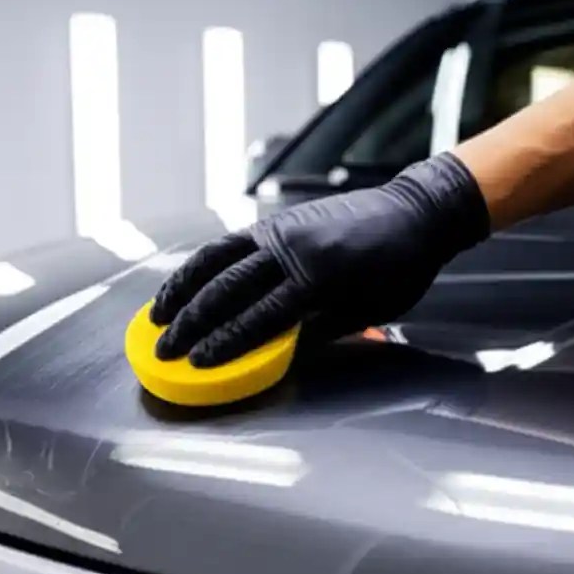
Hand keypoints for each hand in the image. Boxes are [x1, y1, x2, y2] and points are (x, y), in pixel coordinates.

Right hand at [151, 152, 489, 366]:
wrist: (416, 212)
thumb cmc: (401, 269)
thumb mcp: (368, 311)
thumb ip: (317, 330)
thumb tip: (273, 353)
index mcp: (319, 277)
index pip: (259, 317)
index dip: (224, 343)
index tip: (197, 362)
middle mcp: (291, 249)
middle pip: (227, 289)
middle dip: (191, 322)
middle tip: (165, 348)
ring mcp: (279, 230)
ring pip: (216, 259)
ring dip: (182, 287)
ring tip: (156, 314)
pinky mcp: (275, 221)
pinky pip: (228, 244)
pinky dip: (200, 264)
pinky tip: (183, 282)